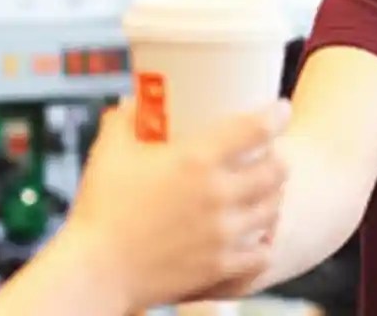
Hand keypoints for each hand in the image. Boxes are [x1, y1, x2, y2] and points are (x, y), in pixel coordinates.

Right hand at [64, 98, 290, 310]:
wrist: (94, 273)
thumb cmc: (99, 211)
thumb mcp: (109, 154)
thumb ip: (122, 121)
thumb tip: (131, 102)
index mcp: (197, 160)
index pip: (257, 130)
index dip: (276, 116)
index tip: (281, 110)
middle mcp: (219, 194)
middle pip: (276, 170)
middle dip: (279, 159)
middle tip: (271, 156)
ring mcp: (223, 233)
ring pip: (273, 209)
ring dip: (274, 197)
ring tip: (266, 193)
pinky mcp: (221, 265)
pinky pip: (262, 253)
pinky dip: (264, 242)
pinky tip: (257, 236)